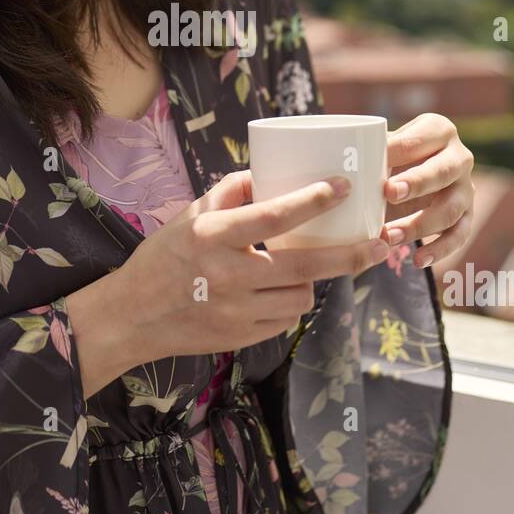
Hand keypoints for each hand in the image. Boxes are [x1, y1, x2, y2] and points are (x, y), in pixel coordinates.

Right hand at [116, 169, 394, 362]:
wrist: (132, 317)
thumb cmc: (163, 258)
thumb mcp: (190, 215)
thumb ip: (231, 191)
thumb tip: (269, 174)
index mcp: (215, 237)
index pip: (274, 216)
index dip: (313, 201)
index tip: (344, 187)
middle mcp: (229, 275)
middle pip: (306, 265)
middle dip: (351, 255)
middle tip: (381, 243)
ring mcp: (237, 312)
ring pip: (301, 296)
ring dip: (309, 280)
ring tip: (297, 269)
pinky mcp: (241, 338)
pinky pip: (284, 320)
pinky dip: (287, 303)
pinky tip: (274, 293)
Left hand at [382, 112, 474, 268]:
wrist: (415, 173)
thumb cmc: (394, 156)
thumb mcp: (387, 146)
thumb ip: (372, 149)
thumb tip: (343, 158)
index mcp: (439, 131)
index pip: (421, 140)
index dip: (400, 150)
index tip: (376, 161)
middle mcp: (460, 158)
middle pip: (444, 171)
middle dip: (417, 182)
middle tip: (388, 193)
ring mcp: (466, 189)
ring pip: (451, 209)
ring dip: (420, 225)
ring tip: (389, 236)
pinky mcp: (467, 215)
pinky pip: (459, 235)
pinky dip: (441, 250)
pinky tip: (419, 260)